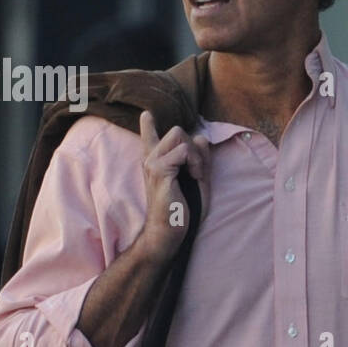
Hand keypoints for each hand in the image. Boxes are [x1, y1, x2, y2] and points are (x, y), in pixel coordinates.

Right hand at [135, 110, 210, 262]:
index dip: (148, 125)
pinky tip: (193, 177)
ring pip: (180, 136)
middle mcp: (151, 160)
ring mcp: (153, 163)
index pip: (150, 138)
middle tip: (196, 170)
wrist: (170, 231)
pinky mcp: (159, 170)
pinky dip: (194, 162)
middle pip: (177, 131)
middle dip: (194, 147)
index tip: (146, 115)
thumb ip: (199, 158)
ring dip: (195, 154)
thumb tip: (201, 137)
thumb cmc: (182, 210)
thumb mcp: (196, 180)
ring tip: (194, 175)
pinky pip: (183, 150)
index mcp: (157, 163)